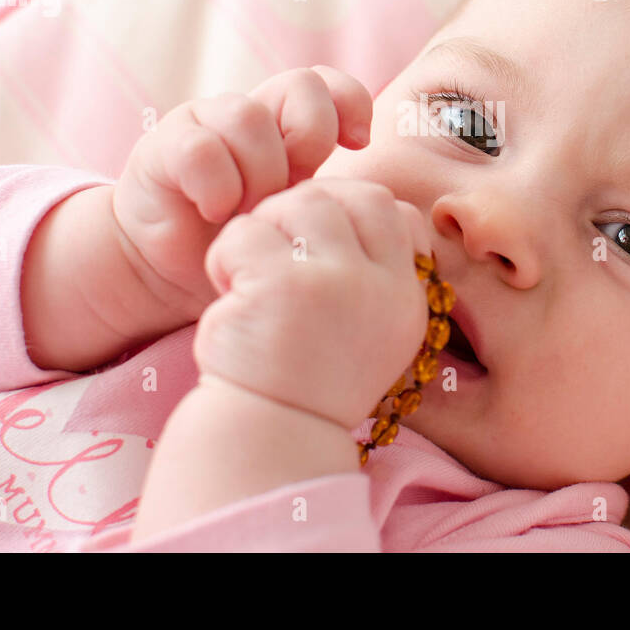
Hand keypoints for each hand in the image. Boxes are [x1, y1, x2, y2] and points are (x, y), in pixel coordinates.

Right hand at [112, 67, 372, 326]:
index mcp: (286, 126)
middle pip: (300, 84)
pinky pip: (201, 149)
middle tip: (298, 186)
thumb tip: (387, 204)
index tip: (359, 144)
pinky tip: (217, 212)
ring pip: (248, 116)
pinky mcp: (163, 149)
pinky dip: (218, 186)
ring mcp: (204, 125)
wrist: (174, 275)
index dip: (351, 101)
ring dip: (261, 172)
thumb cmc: (251, 250)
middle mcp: (248, 115)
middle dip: (311, 134)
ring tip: (252, 213)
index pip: (329, 82)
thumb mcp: (301, 223)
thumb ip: (334, 202)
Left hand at [194, 177, 433, 432]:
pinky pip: (246, 232)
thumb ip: (374, 276)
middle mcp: (377, 288)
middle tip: (278, 246)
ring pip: (299, 202)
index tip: (323, 238)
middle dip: (308, 207)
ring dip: (265, 226)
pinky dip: (226, 254)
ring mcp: (330, 284)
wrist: (269, 432)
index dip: (356, 208)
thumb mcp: (372, 333)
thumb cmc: (309, 380)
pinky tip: (226, 289)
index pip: (396, 212)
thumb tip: (353, 210)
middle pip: (352, 197)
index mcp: (403, 298)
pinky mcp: (277, 287)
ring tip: (249, 269)